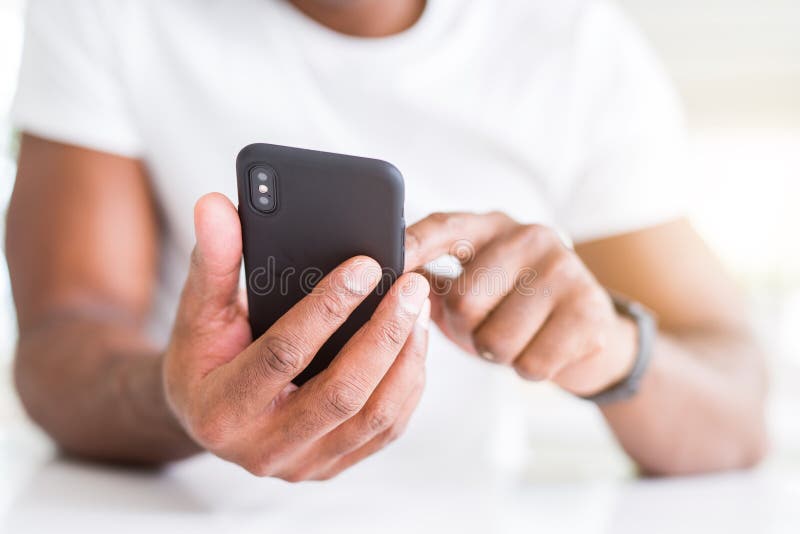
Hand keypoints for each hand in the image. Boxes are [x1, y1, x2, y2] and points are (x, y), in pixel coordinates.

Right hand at [163, 194, 430, 480]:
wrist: (208, 415)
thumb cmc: (205, 357)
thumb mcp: (198, 311)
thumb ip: (212, 261)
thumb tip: (215, 205)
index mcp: (221, 409)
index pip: (283, 355)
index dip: (327, 308)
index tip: (365, 265)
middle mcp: (263, 449)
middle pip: (341, 394)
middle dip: (384, 334)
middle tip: (412, 285)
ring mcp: (303, 465)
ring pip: (373, 417)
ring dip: (405, 360)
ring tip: (418, 310)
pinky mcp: (332, 466)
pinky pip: (385, 431)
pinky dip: (408, 385)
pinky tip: (414, 343)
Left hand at [404, 212, 635, 395]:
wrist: (587, 332)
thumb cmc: (511, 310)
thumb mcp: (469, 290)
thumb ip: (429, 282)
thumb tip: (384, 285)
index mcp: (490, 227)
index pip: (443, 228)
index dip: (412, 246)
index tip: (385, 265)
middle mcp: (528, 237)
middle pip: (464, 301)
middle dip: (465, 330)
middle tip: (486, 326)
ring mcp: (564, 269)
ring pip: (496, 340)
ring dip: (498, 354)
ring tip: (516, 337)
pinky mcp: (589, 309)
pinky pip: (531, 363)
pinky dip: (528, 369)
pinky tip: (542, 348)